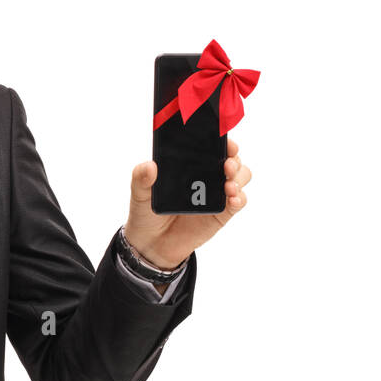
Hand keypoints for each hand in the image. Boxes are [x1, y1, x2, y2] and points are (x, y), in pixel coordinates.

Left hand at [122, 137, 251, 269]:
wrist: (151, 243)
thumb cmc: (147, 212)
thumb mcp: (140, 193)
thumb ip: (141, 178)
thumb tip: (150, 166)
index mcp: (190, 164)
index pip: (210, 145)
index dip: (220, 139)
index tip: (223, 137)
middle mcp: (207, 175)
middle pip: (231, 158)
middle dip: (234, 157)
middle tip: (227, 163)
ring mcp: (216, 194)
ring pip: (240, 177)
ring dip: (239, 176)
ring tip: (228, 184)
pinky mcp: (221, 213)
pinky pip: (238, 202)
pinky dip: (239, 198)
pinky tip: (232, 199)